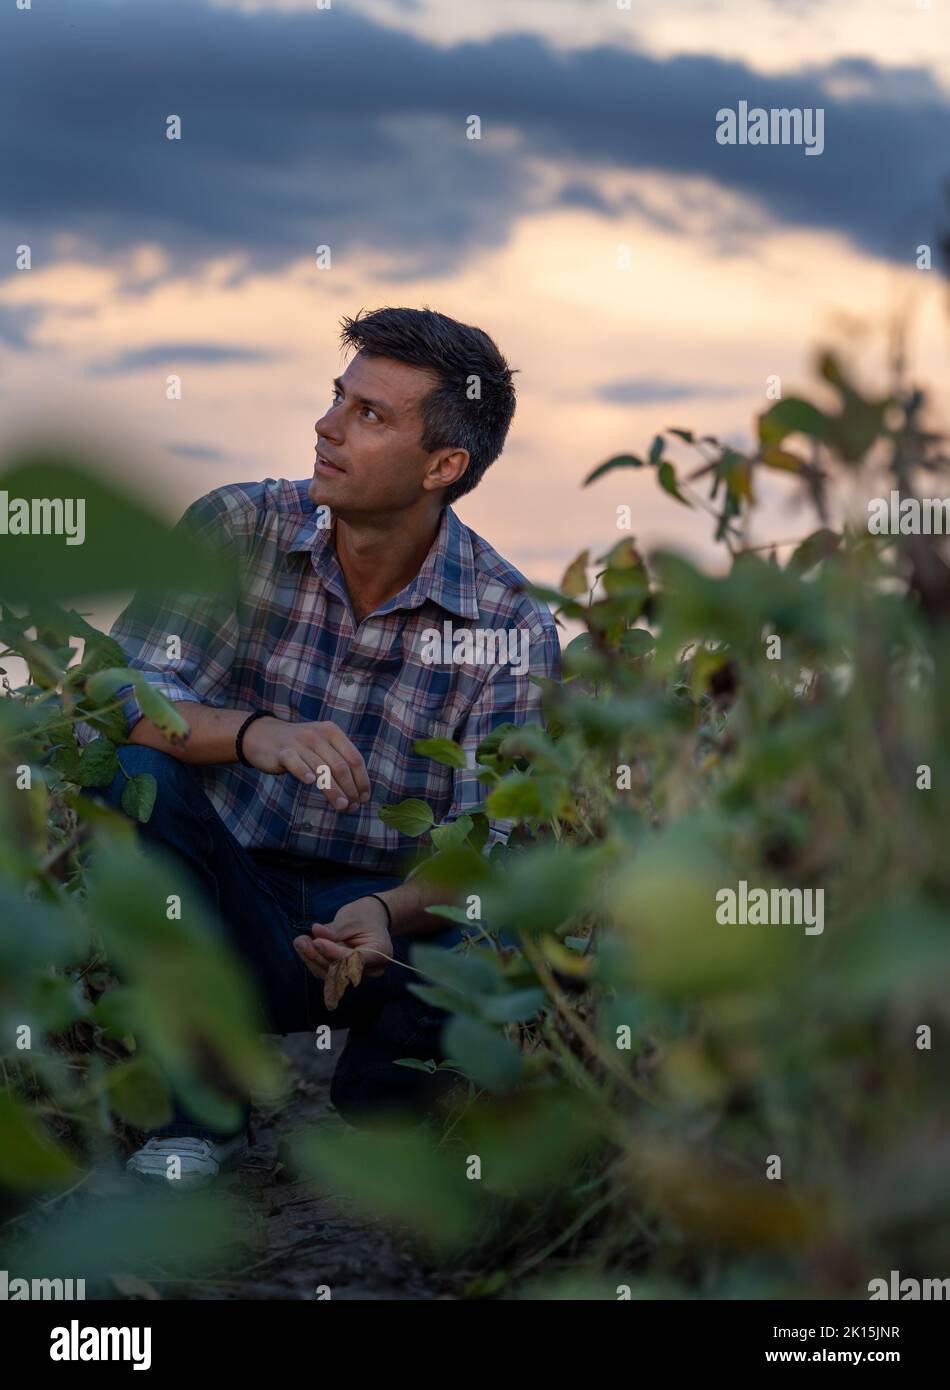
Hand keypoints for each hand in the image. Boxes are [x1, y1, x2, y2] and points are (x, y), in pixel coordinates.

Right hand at [242, 716, 369, 810]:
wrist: (260, 735)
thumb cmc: (298, 746)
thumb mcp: (320, 746)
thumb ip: (337, 761)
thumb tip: (358, 791)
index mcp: (332, 732)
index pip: (354, 758)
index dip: (362, 780)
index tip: (364, 798)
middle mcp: (318, 735)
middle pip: (340, 766)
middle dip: (350, 789)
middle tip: (353, 807)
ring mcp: (299, 742)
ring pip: (321, 769)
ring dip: (334, 790)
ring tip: (342, 806)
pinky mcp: (282, 752)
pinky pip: (295, 762)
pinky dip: (303, 771)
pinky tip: (310, 782)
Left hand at [292, 896, 392, 979]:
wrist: (372, 919)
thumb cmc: (364, 916)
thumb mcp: (351, 918)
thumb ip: (334, 929)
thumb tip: (316, 931)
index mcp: (380, 952)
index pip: (355, 959)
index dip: (334, 953)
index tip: (316, 942)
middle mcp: (373, 969)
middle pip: (341, 968)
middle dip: (318, 955)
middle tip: (300, 941)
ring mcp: (360, 974)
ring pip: (331, 973)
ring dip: (312, 959)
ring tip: (300, 942)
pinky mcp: (346, 974)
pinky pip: (327, 971)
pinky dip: (314, 960)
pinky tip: (303, 947)